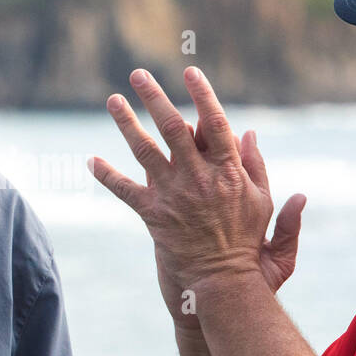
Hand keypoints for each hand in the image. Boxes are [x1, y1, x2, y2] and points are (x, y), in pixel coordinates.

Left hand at [88, 67, 306, 318]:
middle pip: (174, 127)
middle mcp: (200, 178)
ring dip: (127, 123)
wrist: (224, 285)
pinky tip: (91, 160)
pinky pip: (125, 190)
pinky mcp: (154, 215)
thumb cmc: (249, 247)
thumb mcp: (264, 203)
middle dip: (155, 97)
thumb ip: (259, 167)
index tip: (190, 71)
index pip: (215, 123)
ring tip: (112, 100)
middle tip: (138, 74)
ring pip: (145, 150)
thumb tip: (249, 132)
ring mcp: (174, 195)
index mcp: (230, 172)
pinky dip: (107, 175)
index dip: (202, 94)